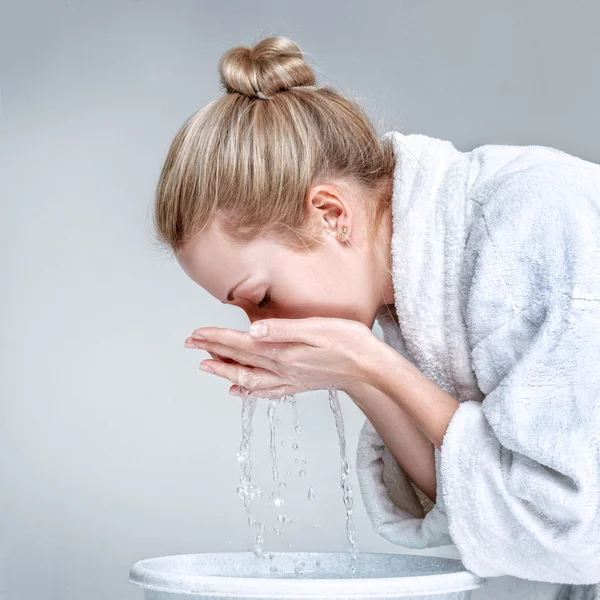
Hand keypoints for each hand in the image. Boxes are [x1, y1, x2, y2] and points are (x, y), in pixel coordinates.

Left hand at [184, 317, 379, 397]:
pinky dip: (248, 390)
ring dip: (225, 371)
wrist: (371, 370)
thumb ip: (283, 330)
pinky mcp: (298, 384)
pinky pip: (266, 391)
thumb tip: (251, 330)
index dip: (216, 338)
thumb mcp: (317, 329)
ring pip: (248, 379)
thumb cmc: (349, 343)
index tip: (195, 334)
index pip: (241, 344)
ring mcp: (289, 380)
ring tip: (206, 365)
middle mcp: (282, 369)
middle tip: (190, 344)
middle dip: (212, 352)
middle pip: (240, 360)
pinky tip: (239, 389)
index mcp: (283, 353)